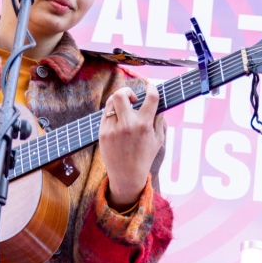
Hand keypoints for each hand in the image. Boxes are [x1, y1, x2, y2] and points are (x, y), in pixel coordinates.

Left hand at [97, 83, 161, 209]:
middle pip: (121, 94)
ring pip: (111, 102)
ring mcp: (112, 129)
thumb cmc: (144, 157)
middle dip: (127, 91)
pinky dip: (112, 112)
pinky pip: (105, 114)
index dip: (152, 87)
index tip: (150, 87)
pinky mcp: (102, 133)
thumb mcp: (158, 140)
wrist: (126, 175)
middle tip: (132, 99)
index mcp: (143, 125)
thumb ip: (159, 120)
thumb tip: (156, 104)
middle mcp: (127, 125)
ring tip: (125, 109)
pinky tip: (118, 118)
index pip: (150, 97)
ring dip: (119, 101)